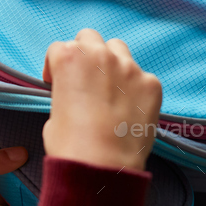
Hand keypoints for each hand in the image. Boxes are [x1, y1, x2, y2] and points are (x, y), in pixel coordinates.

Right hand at [42, 29, 161, 170]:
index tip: (57, 83)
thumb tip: (74, 96)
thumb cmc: (71, 145)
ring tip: (110, 90)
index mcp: (69, 59)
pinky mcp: (151, 84)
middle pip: (89, 38)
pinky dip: (135, 88)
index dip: (56, 67)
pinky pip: (142, 77)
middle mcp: (100, 55)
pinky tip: (129, 109)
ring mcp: (129, 68)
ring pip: (118, 49)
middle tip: (84, 79)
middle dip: (85, 54)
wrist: (103, 167)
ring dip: (111, 63)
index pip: (59, 48)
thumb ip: (64, 92)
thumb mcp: (53, 114)